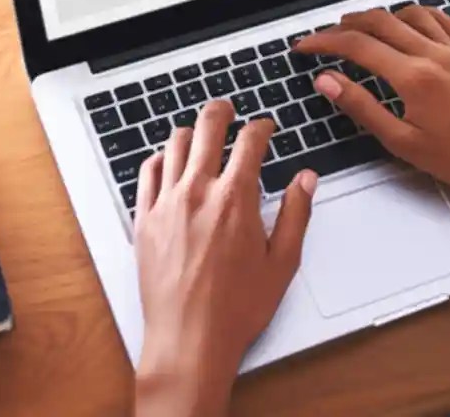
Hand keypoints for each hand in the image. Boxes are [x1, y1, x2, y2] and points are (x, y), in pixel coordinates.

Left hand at [133, 100, 316, 416]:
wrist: (189, 339)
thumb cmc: (236, 309)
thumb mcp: (282, 263)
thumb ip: (295, 214)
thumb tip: (306, 180)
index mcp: (235, 199)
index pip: (249, 142)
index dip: (262, 127)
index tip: (266, 127)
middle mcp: (198, 193)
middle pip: (206, 129)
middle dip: (221, 112)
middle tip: (228, 109)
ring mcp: (166, 204)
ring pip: (173, 145)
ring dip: (190, 132)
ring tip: (199, 132)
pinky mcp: (144, 220)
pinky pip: (146, 173)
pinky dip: (159, 158)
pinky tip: (167, 160)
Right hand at [295, 6, 449, 202]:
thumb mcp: (404, 142)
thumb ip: (362, 107)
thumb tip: (328, 81)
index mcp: (413, 77)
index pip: (357, 47)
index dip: (324, 43)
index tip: (306, 47)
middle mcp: (434, 54)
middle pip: (380, 23)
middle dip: (346, 25)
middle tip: (326, 37)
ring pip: (411, 14)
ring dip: (381, 15)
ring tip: (362, 26)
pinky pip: (443, 20)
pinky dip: (419, 15)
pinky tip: (411, 22)